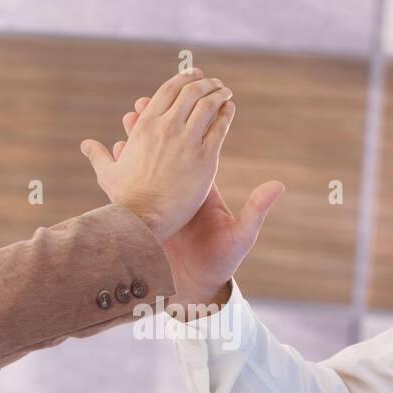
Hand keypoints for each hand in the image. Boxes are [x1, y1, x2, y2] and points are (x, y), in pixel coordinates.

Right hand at [80, 68, 234, 242]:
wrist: (143, 221)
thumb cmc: (125, 200)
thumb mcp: (108, 174)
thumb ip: (98, 156)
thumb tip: (86, 145)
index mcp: (145, 126)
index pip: (168, 91)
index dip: (183, 78)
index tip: (193, 74)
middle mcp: (166, 128)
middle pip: (191, 92)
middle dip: (204, 82)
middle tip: (212, 81)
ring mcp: (187, 142)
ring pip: (208, 105)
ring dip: (218, 94)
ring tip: (225, 91)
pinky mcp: (205, 159)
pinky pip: (219, 128)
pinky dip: (226, 114)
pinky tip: (229, 109)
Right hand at [114, 96, 283, 315]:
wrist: (196, 288)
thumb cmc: (221, 263)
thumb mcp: (240, 235)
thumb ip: (256, 211)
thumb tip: (278, 185)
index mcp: (205, 189)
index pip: (195, 149)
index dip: (188, 127)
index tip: (185, 106)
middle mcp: (184, 190)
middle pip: (168, 150)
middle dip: (156, 127)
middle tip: (141, 105)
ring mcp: (164, 201)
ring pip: (148, 164)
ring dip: (137, 142)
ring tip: (128, 119)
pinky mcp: (149, 214)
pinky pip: (135, 186)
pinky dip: (125, 168)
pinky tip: (114, 150)